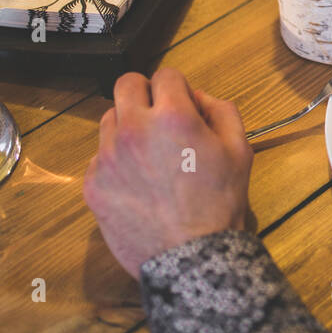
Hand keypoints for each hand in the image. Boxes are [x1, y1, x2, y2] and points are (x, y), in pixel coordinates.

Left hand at [83, 68, 253, 279]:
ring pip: (109, 118)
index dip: (178, 87)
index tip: (183, 104)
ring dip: (128, 125)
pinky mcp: (92, 183)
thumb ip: (220, 110)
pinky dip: (116, 160)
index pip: (166, 74)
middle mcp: (134, 129)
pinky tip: (136, 182)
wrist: (190, 258)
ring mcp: (107, 157)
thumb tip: (196, 97)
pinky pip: (99, 156)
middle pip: (126, 84)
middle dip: (145, 93)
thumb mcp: (239, 150)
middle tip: (159, 116)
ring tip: (147, 153)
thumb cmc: (220, 203)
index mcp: (173, 116)